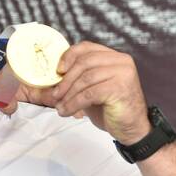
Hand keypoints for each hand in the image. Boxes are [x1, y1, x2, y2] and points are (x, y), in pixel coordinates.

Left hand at [11, 41, 151, 143]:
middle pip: (84, 63)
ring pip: (85, 79)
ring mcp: (123, 73)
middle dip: (65, 80)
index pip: (86, 47)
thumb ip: (73, 81)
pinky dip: (74, 103)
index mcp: (113, 56)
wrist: (131, 127)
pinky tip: (67, 111)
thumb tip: (44, 83)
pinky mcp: (120, 88)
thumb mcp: (89, 89)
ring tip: (60, 107)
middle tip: (55, 95)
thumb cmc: (109, 107)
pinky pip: (89, 94)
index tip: (57, 71)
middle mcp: (120, 61)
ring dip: (68, 95)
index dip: (68, 56)